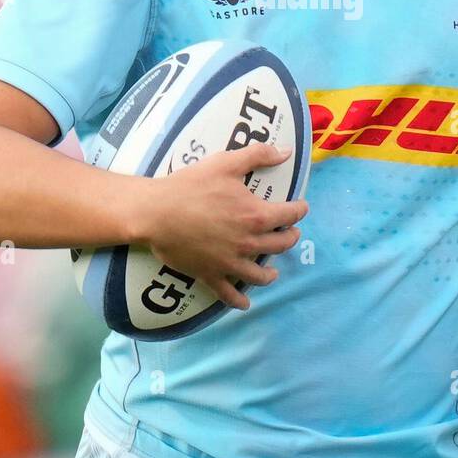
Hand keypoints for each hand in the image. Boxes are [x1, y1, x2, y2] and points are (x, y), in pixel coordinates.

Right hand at [131, 141, 308, 310]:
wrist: (157, 213)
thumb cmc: (191, 186)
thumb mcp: (226, 163)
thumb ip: (258, 155)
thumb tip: (286, 153)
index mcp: (256, 215)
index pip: (290, 215)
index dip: (299, 210)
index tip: (300, 207)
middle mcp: (249, 242)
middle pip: (280, 244)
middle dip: (289, 237)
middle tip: (289, 233)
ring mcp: (230, 263)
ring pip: (260, 275)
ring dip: (270, 273)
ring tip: (273, 270)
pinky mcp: (211, 275)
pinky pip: (229, 294)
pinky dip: (239, 301)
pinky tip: (245, 304)